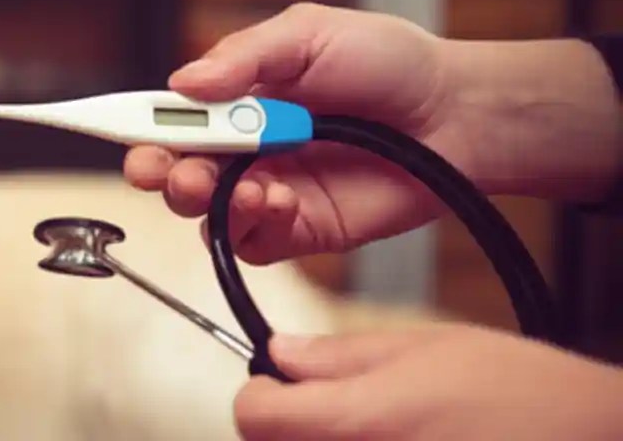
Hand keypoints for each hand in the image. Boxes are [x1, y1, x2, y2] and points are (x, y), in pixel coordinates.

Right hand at [125, 2, 462, 262]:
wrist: (456, 113)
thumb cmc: (387, 61)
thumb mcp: (308, 34)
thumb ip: (243, 57)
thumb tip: (181, 83)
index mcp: (235, 98)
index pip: (168, 115)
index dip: (134, 124)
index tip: (102, 127)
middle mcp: (244, 148)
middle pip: (175, 170)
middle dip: (160, 173)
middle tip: (170, 171)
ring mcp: (269, 190)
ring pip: (206, 213)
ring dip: (209, 202)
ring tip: (245, 186)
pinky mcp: (301, 229)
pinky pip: (252, 242)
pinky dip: (251, 227)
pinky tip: (280, 201)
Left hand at [235, 323, 622, 440]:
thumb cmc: (526, 396)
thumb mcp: (429, 348)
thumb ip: (342, 356)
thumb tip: (280, 353)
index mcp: (357, 423)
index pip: (253, 416)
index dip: (260, 393)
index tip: (279, 384)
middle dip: (296, 426)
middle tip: (341, 408)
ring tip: (388, 430)